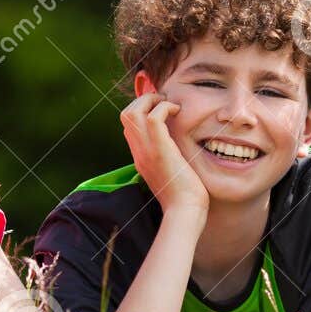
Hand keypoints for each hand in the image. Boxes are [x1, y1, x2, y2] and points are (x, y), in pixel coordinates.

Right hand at [120, 93, 207, 216]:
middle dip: (144, 100)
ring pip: (133, 111)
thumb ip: (167, 157)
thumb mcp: (170, 171)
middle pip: (126, 114)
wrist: (184, 211)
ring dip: (152, 100)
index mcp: (140, 155)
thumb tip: (177, 146)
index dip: (142, 109)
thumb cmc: (184, 195)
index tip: (162, 109)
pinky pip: (154, 117)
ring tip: (169, 105)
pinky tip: (177, 112)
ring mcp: (147, 151)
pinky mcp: (160, 151)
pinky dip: (164, 108)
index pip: (128, 124)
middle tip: (164, 104)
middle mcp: (139, 151)